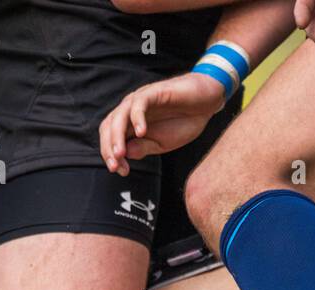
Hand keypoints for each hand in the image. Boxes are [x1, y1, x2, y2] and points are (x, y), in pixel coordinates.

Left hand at [100, 72, 225, 175]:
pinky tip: (142, 132)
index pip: (111, 138)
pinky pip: (139, 104)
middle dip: (109, 148)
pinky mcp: (153, 92)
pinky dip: (137, 118)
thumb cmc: (184, 121)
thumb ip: (143, 148)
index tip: (121, 171)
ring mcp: (140, 100)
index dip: (111, 155)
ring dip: (117, 136)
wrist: (206, 103)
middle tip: (116, 166)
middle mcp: (130, 111)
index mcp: (130, 124)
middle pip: (109, 127)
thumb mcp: (162, 144)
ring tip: (121, 154)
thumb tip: (126, 154)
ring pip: (119, 116)